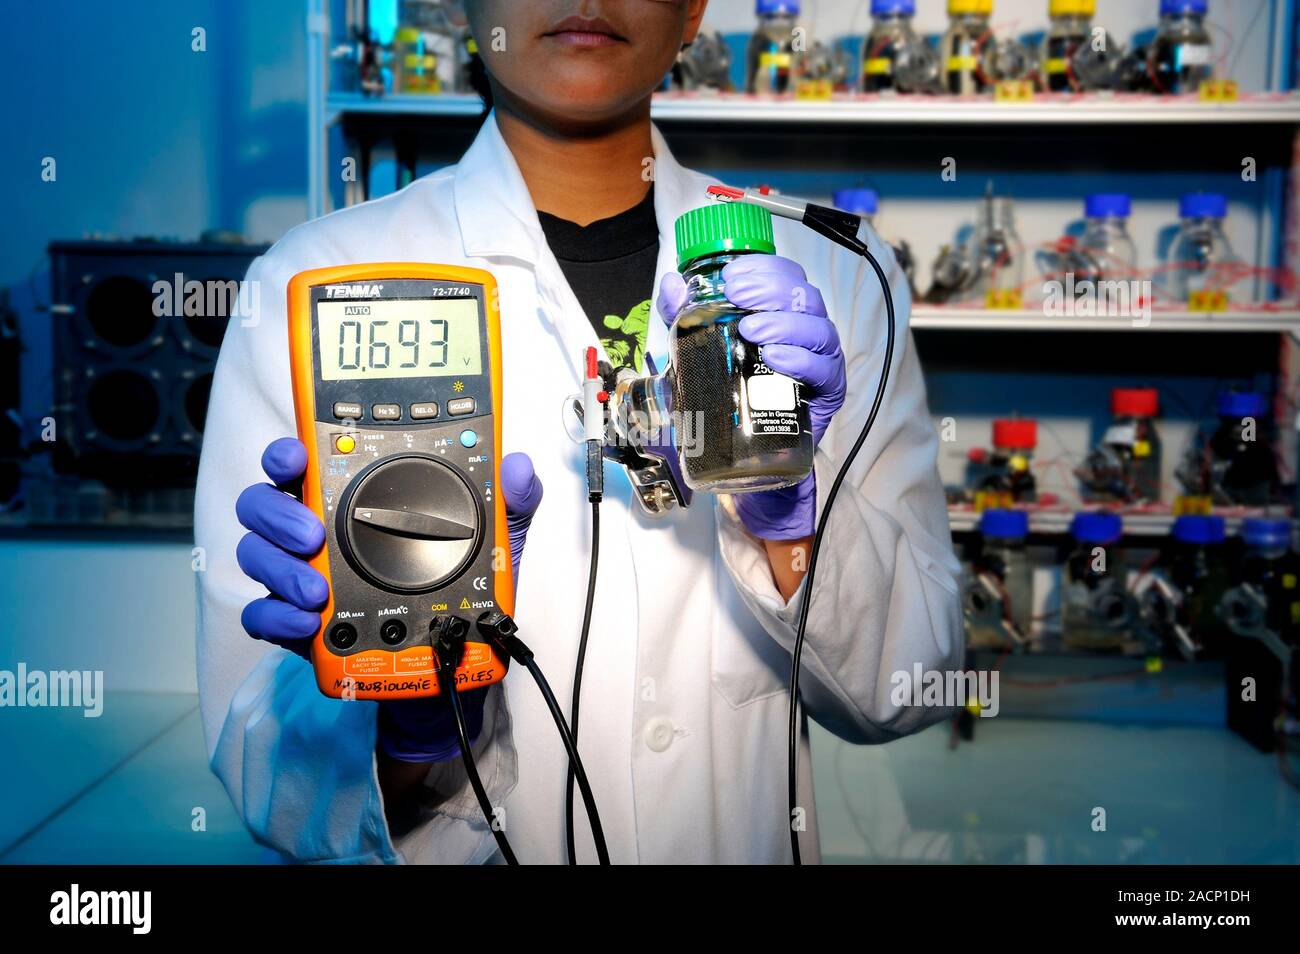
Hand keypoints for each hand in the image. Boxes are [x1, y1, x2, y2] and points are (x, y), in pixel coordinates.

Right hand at [235, 438, 542, 761]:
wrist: (453, 656)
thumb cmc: (460, 585)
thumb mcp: (494, 541)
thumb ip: (508, 500)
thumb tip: (518, 467)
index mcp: (353, 496)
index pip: (305, 461)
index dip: (288, 452)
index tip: (297, 455)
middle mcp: (316, 529)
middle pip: (264, 503)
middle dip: (278, 514)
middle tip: (313, 534)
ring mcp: (301, 574)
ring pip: (257, 556)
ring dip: (280, 569)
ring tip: (318, 590)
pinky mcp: (298, 621)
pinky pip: (264, 614)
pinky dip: (277, 616)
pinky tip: (308, 621)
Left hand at [657, 256, 846, 539]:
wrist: (739, 453)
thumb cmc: (724, 395)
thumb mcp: (695, 352)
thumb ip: (682, 317)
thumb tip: (672, 284)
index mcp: (781, 313)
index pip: (785, 275)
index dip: (763, 267)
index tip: (732, 275)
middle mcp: (806, 331)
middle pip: (804, 295)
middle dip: (771, 289)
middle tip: (737, 294)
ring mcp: (820, 361)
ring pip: (818, 329)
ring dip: (784, 323)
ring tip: (752, 330)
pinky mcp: (827, 393)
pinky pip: (824, 370)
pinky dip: (801, 360)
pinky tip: (774, 358)